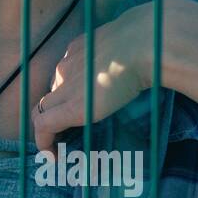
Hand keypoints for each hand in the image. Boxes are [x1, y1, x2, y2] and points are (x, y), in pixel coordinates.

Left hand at [31, 3, 154, 155]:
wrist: (142, 45)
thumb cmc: (147, 41)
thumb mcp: (132, 44)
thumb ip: (130, 54)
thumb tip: (155, 60)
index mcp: (79, 49)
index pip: (65, 75)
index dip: (67, 93)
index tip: (79, 105)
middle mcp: (66, 67)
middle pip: (52, 93)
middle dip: (55, 112)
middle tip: (67, 131)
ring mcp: (65, 87)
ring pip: (42, 109)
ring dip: (48, 129)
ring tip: (58, 146)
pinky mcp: (70, 107)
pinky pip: (43, 126)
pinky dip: (44, 142)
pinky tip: (53, 156)